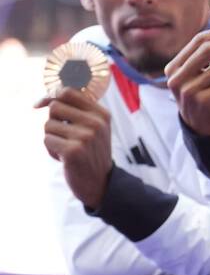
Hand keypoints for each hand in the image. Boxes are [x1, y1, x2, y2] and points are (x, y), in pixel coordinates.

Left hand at [37, 86, 113, 209]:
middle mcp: (96, 123)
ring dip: (52, 137)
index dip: (52, 96)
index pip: (68, 92)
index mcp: (102, 114)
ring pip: (48, 125)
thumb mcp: (93, 127)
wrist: (100, 182)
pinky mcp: (73, 150)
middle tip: (65, 134)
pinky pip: (47, 140)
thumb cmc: (91, 152)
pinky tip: (64, 157)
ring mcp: (85, 136)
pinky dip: (51, 150)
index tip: (42, 104)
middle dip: (54, 121)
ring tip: (67, 147)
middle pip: (55, 107)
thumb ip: (76, 110)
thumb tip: (42, 100)